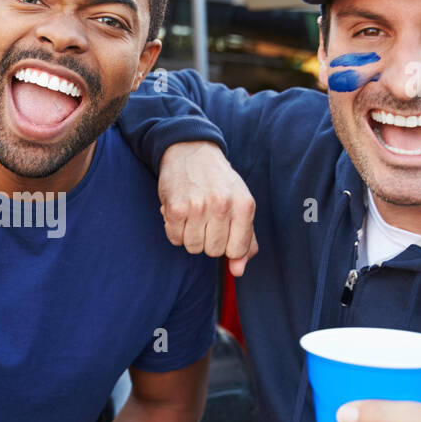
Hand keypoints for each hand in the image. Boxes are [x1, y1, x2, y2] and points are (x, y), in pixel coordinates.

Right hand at [156, 141, 257, 272]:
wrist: (191, 150)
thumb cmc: (219, 182)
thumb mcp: (241, 204)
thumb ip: (246, 239)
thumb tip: (237, 271)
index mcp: (244, 205)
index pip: (237, 249)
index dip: (228, 245)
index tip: (223, 230)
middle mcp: (222, 205)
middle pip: (214, 251)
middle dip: (209, 239)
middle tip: (206, 218)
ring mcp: (197, 206)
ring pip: (193, 247)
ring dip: (191, 235)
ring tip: (193, 214)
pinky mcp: (175, 207)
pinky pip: (175, 238)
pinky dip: (175, 230)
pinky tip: (180, 213)